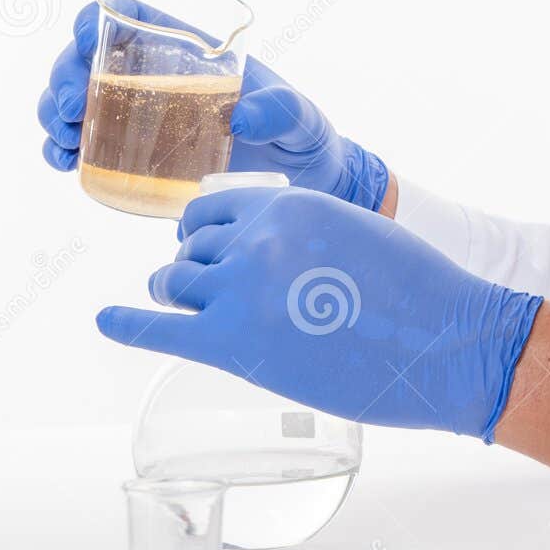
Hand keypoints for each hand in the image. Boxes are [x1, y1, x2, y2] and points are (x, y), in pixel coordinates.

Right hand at [36, 1, 391, 210]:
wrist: (302, 187)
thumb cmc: (303, 140)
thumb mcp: (301, 120)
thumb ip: (282, 111)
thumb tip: (244, 118)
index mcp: (189, 54)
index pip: (130, 19)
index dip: (95, 19)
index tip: (84, 39)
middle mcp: (155, 81)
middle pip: (88, 61)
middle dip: (64, 77)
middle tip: (72, 111)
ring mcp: (139, 121)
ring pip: (76, 102)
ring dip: (54, 113)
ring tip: (61, 140)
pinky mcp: (134, 162)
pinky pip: (84, 148)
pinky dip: (62, 150)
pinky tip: (62, 162)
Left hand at [96, 187, 543, 439]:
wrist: (445, 342)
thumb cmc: (418, 294)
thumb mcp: (356, 233)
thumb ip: (302, 236)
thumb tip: (267, 258)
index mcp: (285, 206)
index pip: (214, 209)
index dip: (206, 233)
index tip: (207, 249)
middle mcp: (254, 239)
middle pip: (191, 249)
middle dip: (194, 267)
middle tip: (210, 290)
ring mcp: (240, 290)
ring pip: (176, 285)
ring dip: (178, 296)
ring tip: (188, 309)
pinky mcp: (235, 343)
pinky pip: (161, 329)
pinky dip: (128, 325)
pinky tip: (105, 321)